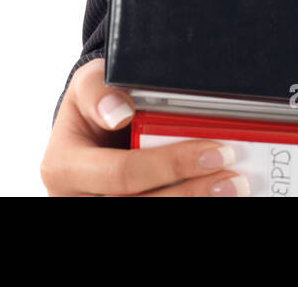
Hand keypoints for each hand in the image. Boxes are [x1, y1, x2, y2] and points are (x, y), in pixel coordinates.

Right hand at [41, 58, 248, 195]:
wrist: (88, 125)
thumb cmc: (92, 104)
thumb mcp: (88, 84)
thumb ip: (99, 91)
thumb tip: (119, 111)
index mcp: (64, 167)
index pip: (122, 174)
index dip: (170, 165)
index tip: (213, 151)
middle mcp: (75, 198)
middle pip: (140, 205)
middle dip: (191, 191)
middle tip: (233, 176)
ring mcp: (96, 208)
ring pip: (148, 214)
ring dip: (194, 203)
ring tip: (231, 188)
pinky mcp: (120, 209)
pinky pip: (154, 212)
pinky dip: (188, 203)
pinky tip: (214, 197)